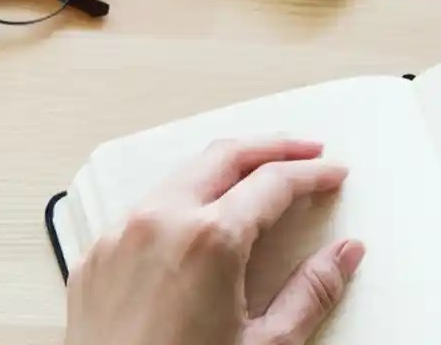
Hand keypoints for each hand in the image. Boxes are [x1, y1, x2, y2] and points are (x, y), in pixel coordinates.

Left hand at [64, 138, 365, 344]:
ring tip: (259, 174)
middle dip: (273, 147)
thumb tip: (345, 253)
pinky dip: (184, 197)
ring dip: (227, 166)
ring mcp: (120, 235)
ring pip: (182, 173)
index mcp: (210, 239)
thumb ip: (311, 293)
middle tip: (307, 151)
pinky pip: (146, 207)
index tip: (334, 174)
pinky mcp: (96, 256)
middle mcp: (161, 221)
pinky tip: (203, 216)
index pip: (275, 182)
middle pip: (227, 155)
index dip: (312, 174)